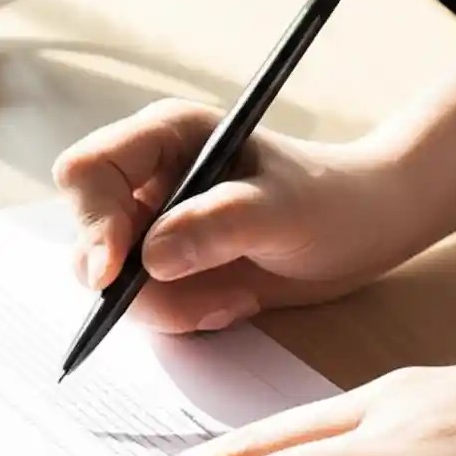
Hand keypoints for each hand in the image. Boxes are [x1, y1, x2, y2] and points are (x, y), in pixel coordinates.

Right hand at [53, 99, 432, 332]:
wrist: (368, 230)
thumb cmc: (334, 200)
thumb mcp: (285, 209)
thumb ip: (218, 225)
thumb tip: (151, 257)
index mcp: (165, 138)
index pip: (89, 171)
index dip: (91, 220)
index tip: (114, 272)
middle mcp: (147, 179)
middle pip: (87, 232)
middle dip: (127, 278)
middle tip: (184, 304)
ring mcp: (152, 225)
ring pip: (109, 279)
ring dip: (163, 305)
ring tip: (232, 302)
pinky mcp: (165, 267)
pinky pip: (141, 303)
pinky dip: (180, 317)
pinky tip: (232, 305)